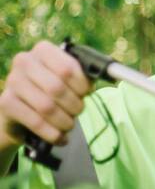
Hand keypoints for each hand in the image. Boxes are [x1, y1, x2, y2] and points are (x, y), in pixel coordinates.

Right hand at [0, 40, 92, 155]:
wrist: (18, 112)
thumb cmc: (49, 91)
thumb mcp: (65, 79)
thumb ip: (85, 75)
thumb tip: (111, 74)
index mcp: (43, 50)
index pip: (67, 67)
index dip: (82, 85)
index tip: (86, 94)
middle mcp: (24, 61)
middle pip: (57, 88)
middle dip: (74, 105)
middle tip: (78, 111)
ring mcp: (13, 82)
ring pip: (47, 107)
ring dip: (65, 121)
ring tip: (69, 125)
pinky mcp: (6, 103)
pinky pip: (36, 122)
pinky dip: (54, 134)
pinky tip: (61, 137)